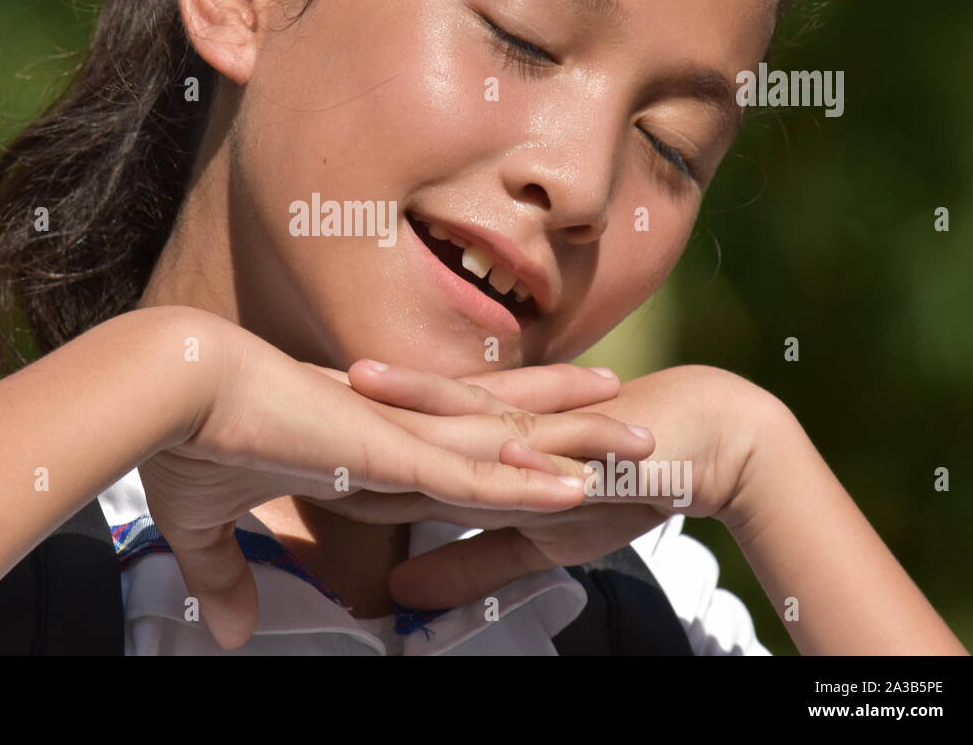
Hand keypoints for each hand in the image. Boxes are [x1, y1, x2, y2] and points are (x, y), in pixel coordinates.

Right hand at [137, 313, 630, 648]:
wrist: (164, 388)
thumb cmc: (181, 441)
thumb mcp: (206, 527)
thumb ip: (229, 576)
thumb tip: (230, 633)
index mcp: (358, 448)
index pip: (447, 455)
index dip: (499, 452)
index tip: (540, 451)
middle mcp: (392, 437)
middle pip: (500, 433)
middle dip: (564, 427)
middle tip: (628, 418)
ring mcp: (395, 441)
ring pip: (506, 445)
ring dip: (575, 446)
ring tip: (643, 442)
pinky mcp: (386, 451)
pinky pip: (474, 475)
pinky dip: (528, 483)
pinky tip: (581, 489)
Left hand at [314, 362, 762, 609]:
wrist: (699, 442)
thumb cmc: (611, 483)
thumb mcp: (530, 542)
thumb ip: (464, 565)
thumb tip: (397, 596)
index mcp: (465, 457)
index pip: (383, 461)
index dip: (327, 454)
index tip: (272, 444)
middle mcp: (484, 434)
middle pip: (407, 420)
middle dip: (346, 407)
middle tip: (283, 386)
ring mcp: (526, 427)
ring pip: (457, 408)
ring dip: (410, 393)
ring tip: (352, 377)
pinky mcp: (572, 432)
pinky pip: (525, 430)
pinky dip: (494, 428)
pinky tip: (469, 422)